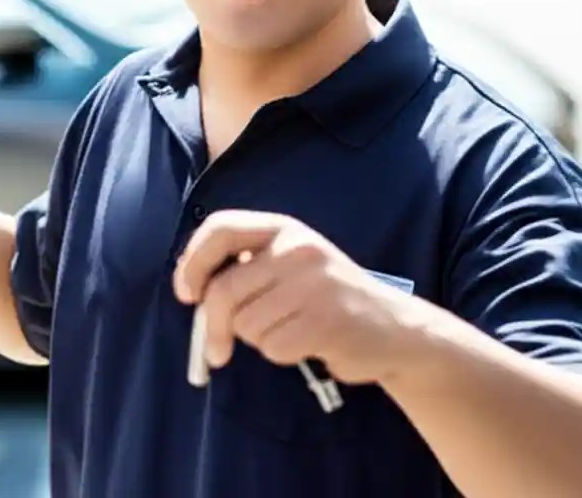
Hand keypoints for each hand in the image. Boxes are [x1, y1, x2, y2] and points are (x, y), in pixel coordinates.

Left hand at [173, 210, 421, 384]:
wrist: (395, 328)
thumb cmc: (328, 299)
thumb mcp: (291, 265)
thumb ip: (247, 269)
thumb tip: (191, 292)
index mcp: (284, 228)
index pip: (220, 228)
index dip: (192, 262)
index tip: (186, 294)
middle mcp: (297, 249)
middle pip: (223, 291)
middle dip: (212, 327)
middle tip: (215, 351)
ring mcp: (314, 284)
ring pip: (245, 325)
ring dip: (259, 339)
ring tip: (293, 329)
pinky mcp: (326, 321)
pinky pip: (272, 347)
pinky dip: (282, 354)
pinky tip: (310, 344)